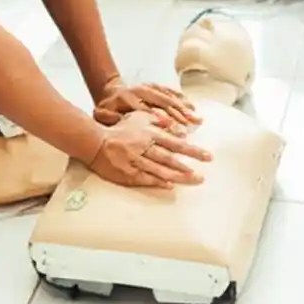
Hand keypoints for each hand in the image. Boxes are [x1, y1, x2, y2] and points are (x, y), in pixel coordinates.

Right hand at [88, 111, 212, 187]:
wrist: (95, 141)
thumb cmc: (120, 130)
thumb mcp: (139, 118)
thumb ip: (158, 120)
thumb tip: (177, 127)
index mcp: (149, 133)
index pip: (176, 142)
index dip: (192, 150)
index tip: (207, 156)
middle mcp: (144, 147)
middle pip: (170, 157)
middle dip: (188, 166)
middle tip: (204, 174)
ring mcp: (135, 160)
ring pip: (160, 169)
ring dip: (178, 175)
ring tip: (193, 180)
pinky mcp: (127, 173)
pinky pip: (144, 178)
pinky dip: (157, 181)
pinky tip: (169, 185)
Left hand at [94, 77, 201, 127]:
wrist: (111, 91)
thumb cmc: (108, 108)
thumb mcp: (103, 115)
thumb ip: (112, 119)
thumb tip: (123, 124)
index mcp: (128, 98)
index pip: (146, 109)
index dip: (158, 117)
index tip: (170, 126)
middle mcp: (141, 91)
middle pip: (162, 102)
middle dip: (177, 113)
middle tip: (189, 124)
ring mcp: (150, 87)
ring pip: (169, 97)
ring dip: (183, 108)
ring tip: (196, 119)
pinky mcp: (156, 87)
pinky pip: (171, 92)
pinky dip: (183, 100)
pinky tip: (193, 108)